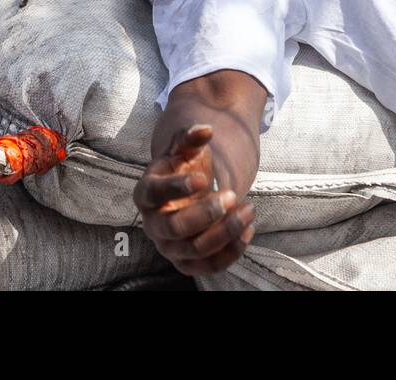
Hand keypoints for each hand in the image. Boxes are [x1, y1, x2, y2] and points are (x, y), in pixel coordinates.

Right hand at [133, 124, 255, 276]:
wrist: (188, 192)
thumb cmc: (184, 167)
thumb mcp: (185, 149)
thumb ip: (191, 138)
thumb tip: (205, 130)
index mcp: (146, 193)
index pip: (154, 193)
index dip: (176, 187)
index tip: (203, 178)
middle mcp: (153, 224)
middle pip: (175, 227)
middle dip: (206, 213)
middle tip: (232, 194)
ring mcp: (170, 247)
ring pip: (195, 250)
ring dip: (226, 232)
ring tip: (249, 209)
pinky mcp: (188, 263)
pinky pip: (209, 266)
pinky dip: (232, 251)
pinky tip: (248, 229)